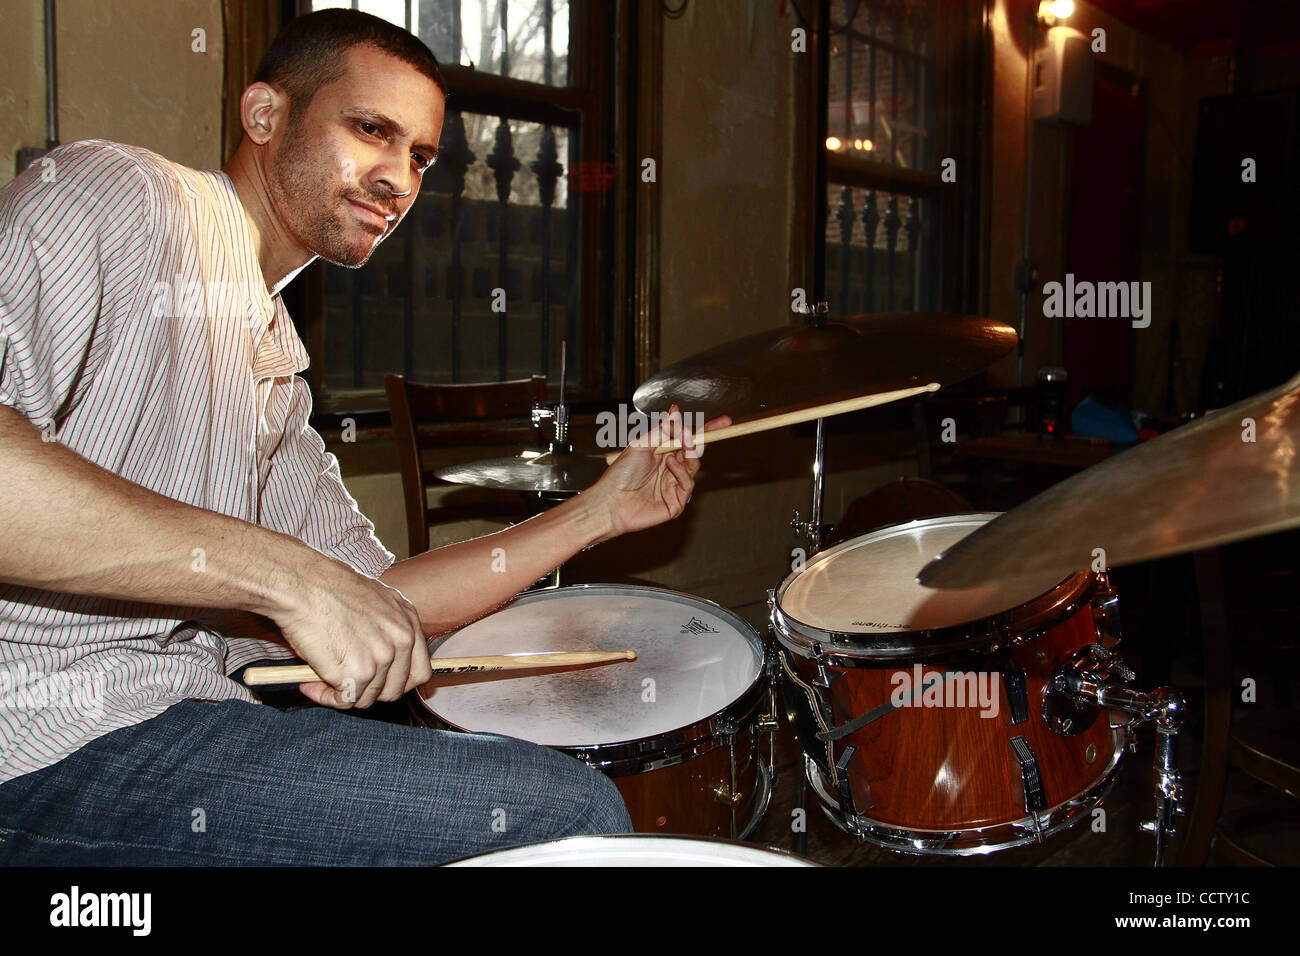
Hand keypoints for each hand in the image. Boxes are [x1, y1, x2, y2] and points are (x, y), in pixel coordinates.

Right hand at [267, 558, 431, 708]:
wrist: (301, 584)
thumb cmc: (325, 587)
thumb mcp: (371, 601)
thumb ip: (383, 630)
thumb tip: (375, 661)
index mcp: (408, 620)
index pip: (420, 671)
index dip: (397, 684)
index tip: (377, 686)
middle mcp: (402, 639)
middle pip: (395, 690)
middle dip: (369, 693)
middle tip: (344, 685)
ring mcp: (383, 658)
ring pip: (367, 698)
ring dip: (343, 693)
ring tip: (319, 677)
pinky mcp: (360, 673)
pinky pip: (345, 701)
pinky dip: (325, 697)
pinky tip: (309, 683)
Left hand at [586, 404, 730, 538]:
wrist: (610, 501)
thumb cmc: (620, 474)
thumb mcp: (641, 445)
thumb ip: (661, 430)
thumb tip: (676, 412)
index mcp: (663, 453)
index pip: (688, 440)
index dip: (706, 430)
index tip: (723, 421)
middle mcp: (670, 469)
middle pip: (695, 452)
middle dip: (702, 440)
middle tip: (705, 432)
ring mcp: (674, 486)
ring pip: (694, 467)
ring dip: (689, 454)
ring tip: (678, 448)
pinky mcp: (676, 503)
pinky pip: (688, 484)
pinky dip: (682, 471)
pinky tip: (670, 463)